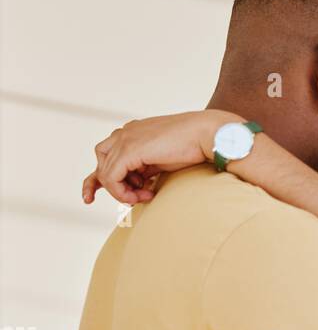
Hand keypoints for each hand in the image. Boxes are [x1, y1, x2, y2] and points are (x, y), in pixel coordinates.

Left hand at [81, 110, 239, 205]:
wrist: (205, 134)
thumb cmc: (192, 147)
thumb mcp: (162, 160)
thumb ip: (147, 169)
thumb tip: (139, 186)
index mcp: (133, 132)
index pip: (108, 156)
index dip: (111, 179)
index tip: (131, 193)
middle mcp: (125, 133)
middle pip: (101, 163)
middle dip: (113, 185)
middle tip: (137, 196)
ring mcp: (125, 139)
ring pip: (104, 172)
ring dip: (121, 191)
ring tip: (143, 196)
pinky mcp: (128, 150)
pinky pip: (110, 178)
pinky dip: (122, 192)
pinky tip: (144, 195)